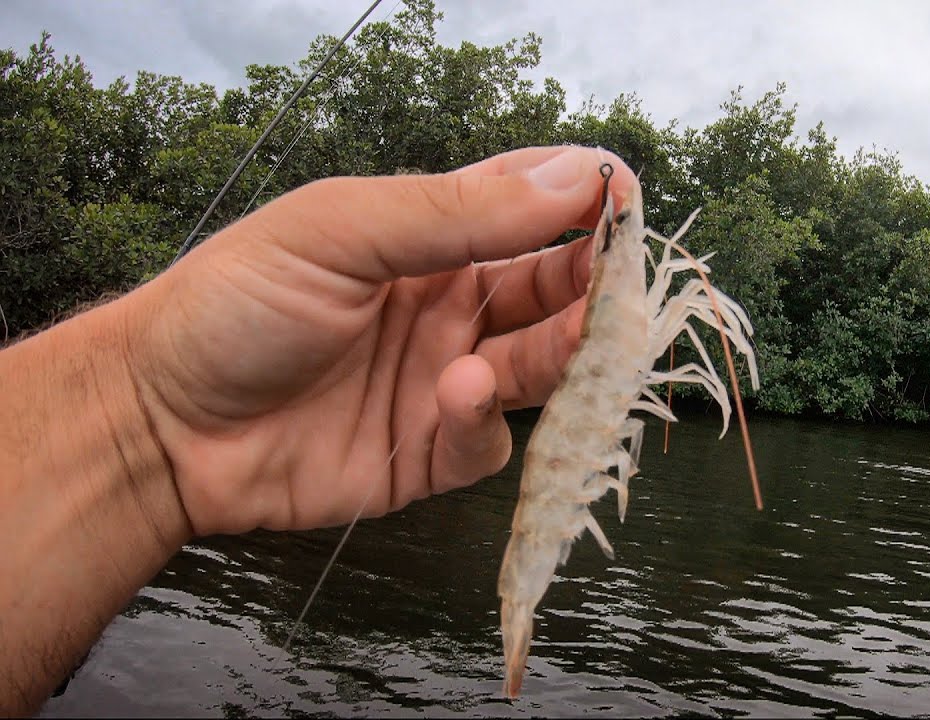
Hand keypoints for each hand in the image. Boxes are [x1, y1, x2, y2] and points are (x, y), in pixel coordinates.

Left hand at [128, 146, 637, 535]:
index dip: (584, 197)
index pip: (531, 203)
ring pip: (544, 367)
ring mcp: (446, 380)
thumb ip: (454, 211)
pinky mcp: (431, 453)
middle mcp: (452, 305)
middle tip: (617, 290)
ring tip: (567, 344)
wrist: (159, 426)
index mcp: (431, 237)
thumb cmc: (232, 307)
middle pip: (557, 289)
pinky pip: (491, 441)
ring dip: (564, 354)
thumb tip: (567, 177)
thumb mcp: (338, 232)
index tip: (623, 200)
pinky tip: (459, 396)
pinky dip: (488, 420)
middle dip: (596, 286)